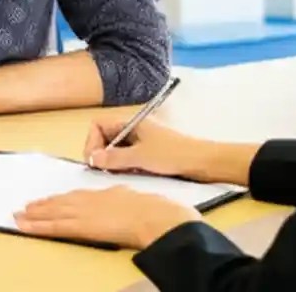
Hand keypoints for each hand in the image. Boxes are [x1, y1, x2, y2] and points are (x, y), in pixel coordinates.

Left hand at [14, 186, 201, 248]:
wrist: (157, 216)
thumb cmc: (155, 209)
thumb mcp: (136, 197)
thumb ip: (123, 198)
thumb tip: (120, 198)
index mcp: (105, 193)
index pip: (77, 196)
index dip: (61, 199)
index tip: (48, 201)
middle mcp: (92, 200)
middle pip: (62, 202)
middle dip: (43, 206)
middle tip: (25, 208)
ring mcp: (86, 212)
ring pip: (54, 213)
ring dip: (35, 215)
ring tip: (19, 216)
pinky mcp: (83, 226)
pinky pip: (56, 226)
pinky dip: (38, 226)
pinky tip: (25, 226)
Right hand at [83, 114, 204, 178]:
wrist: (204, 162)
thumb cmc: (174, 154)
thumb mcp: (140, 157)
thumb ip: (114, 157)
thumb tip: (92, 159)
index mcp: (131, 122)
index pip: (98, 125)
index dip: (92, 141)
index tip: (94, 160)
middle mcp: (135, 128)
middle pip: (106, 137)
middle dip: (102, 153)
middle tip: (102, 169)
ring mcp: (143, 141)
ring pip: (117, 149)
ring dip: (114, 161)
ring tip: (116, 173)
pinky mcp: (150, 153)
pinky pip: (129, 157)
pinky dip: (125, 165)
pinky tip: (130, 174)